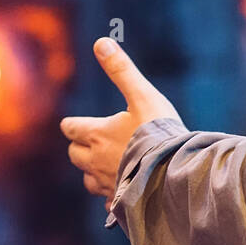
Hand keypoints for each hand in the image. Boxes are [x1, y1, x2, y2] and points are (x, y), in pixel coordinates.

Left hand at [60, 38, 182, 203]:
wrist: (174, 171)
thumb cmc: (158, 132)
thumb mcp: (142, 95)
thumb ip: (122, 70)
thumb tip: (101, 42)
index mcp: (97, 135)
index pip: (71, 128)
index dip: (73, 124)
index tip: (75, 123)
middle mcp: (95, 161)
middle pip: (74, 154)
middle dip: (80, 147)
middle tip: (92, 142)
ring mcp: (107, 183)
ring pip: (87, 180)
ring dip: (92, 172)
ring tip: (107, 165)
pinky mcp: (120, 201)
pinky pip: (107, 203)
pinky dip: (110, 197)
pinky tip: (119, 195)